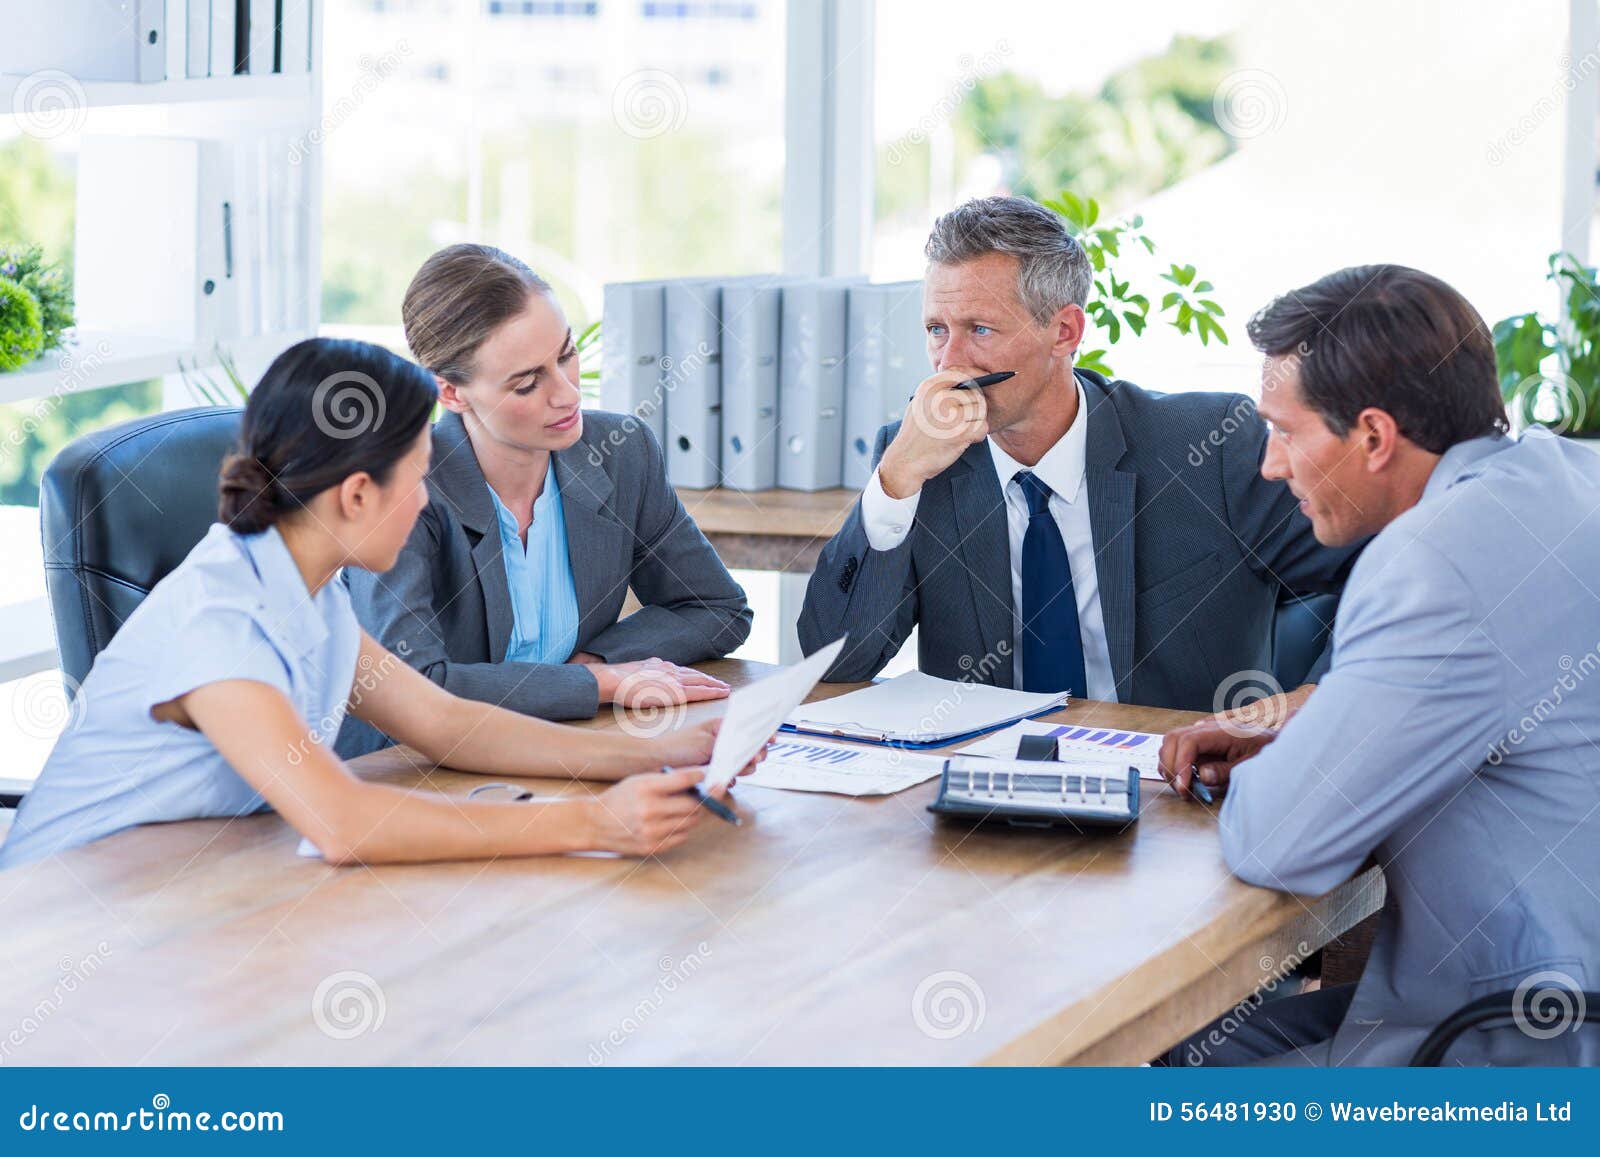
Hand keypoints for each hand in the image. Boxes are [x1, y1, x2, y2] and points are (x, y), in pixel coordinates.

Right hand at [585, 657, 730, 706]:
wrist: (616, 680)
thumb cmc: (619, 680)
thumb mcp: (636, 670)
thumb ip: (647, 671)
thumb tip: (650, 673)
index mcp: (660, 666)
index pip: (682, 671)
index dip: (694, 675)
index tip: (703, 678)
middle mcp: (670, 670)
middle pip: (695, 674)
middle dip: (709, 679)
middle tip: (722, 684)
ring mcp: (675, 680)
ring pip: (701, 681)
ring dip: (715, 684)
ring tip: (725, 689)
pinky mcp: (676, 692)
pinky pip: (700, 691)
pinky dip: (712, 692)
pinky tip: (722, 693)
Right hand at [586, 769, 705, 855]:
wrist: (595, 824)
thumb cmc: (620, 798)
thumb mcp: (639, 780)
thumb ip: (667, 779)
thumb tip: (698, 777)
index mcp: (645, 789)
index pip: (683, 780)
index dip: (699, 776)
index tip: (705, 774)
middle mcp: (650, 810)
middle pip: (693, 805)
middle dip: (703, 798)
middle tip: (706, 792)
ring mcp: (652, 832)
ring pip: (691, 822)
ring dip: (695, 813)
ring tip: (688, 806)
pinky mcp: (653, 847)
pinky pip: (682, 837)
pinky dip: (684, 828)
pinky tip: (676, 821)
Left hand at [644, 721, 770, 783]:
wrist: (655, 764)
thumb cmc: (678, 747)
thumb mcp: (706, 743)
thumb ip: (729, 747)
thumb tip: (749, 749)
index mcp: (722, 727)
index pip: (749, 727)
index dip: (762, 732)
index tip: (771, 737)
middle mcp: (723, 742)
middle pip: (750, 748)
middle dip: (756, 753)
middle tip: (756, 758)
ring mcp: (720, 757)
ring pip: (743, 764)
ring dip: (745, 768)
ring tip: (741, 770)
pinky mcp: (715, 772)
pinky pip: (730, 776)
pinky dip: (731, 779)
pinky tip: (726, 781)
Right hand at [877, 366, 990, 497]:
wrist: (905, 460)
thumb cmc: (915, 435)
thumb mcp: (919, 404)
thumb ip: (938, 391)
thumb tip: (966, 381)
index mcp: (929, 388)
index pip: (959, 372)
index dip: (975, 374)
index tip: (985, 377)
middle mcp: (940, 398)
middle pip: (975, 394)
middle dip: (975, 407)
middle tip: (967, 419)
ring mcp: (951, 415)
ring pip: (981, 411)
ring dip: (976, 422)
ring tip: (964, 431)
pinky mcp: (960, 433)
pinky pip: (982, 427)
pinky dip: (978, 435)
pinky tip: (967, 440)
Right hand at [1157, 718, 1278, 799]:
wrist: (1272, 741)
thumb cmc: (1264, 752)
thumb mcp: (1250, 765)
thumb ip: (1226, 771)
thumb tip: (1203, 776)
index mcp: (1221, 731)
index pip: (1189, 741)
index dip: (1181, 764)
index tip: (1184, 786)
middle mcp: (1207, 727)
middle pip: (1173, 739)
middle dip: (1170, 765)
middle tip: (1180, 789)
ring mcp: (1201, 732)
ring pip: (1171, 742)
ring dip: (1169, 764)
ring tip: (1181, 785)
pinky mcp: (1199, 740)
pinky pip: (1177, 747)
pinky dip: (1173, 762)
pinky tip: (1184, 778)